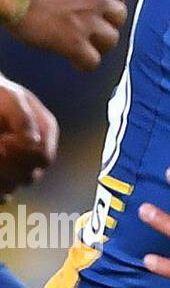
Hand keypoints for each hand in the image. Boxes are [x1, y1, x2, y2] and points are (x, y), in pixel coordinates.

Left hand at [0, 74, 57, 201]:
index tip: (5, 142)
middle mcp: (36, 150)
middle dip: (10, 168)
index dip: (26, 155)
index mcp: (46, 131)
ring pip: (15, 185)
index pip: (43, 158)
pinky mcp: (5, 170)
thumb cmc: (0, 95)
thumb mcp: (12, 98)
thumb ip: (24, 118)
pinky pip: (3, 192)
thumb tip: (32, 142)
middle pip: (30, 176)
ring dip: (2, 178)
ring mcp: (20, 162)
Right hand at [7, 0, 128, 70]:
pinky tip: (76, 62)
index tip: (102, 8)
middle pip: (119, 16)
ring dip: (100, 44)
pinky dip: (85, 64)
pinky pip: (92, 60)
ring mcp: (87, 21)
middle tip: (94, 29)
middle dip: (108, 23)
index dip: (112, 1)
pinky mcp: (73, 42)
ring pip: (111, 39)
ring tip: (87, 47)